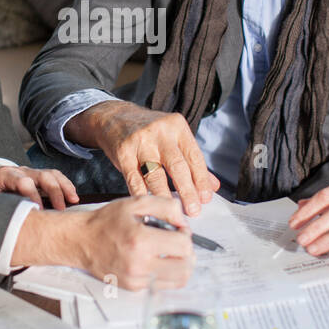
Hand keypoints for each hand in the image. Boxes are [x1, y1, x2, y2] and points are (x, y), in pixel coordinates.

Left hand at [0, 165, 77, 209]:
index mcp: (5, 174)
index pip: (23, 181)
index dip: (32, 195)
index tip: (37, 209)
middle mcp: (21, 171)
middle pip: (42, 175)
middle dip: (54, 190)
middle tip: (61, 207)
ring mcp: (31, 173)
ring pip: (52, 174)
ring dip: (64, 186)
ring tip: (74, 200)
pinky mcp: (37, 178)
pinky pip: (55, 177)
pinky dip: (66, 185)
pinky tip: (73, 197)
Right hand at [14, 195, 193, 290]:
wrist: (82, 241)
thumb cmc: (106, 222)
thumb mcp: (136, 203)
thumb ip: (165, 206)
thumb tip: (183, 222)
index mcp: (140, 240)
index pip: (183, 246)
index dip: (186, 235)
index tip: (178, 230)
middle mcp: (139, 264)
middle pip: (185, 267)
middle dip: (187, 253)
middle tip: (178, 243)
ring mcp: (136, 279)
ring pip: (178, 281)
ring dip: (182, 266)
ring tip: (172, 253)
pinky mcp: (134, 287)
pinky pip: (163, 285)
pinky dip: (168, 274)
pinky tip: (159, 260)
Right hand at [66, 100, 219, 215]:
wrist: (115, 117)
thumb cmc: (149, 131)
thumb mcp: (173, 138)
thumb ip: (192, 161)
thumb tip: (213, 186)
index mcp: (177, 127)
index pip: (194, 157)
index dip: (202, 180)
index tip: (206, 198)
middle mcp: (160, 132)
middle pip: (177, 166)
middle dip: (187, 191)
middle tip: (193, 210)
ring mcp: (140, 142)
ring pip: (156, 174)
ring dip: (166, 196)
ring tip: (173, 211)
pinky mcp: (123, 152)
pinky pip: (134, 179)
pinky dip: (143, 195)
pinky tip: (149, 206)